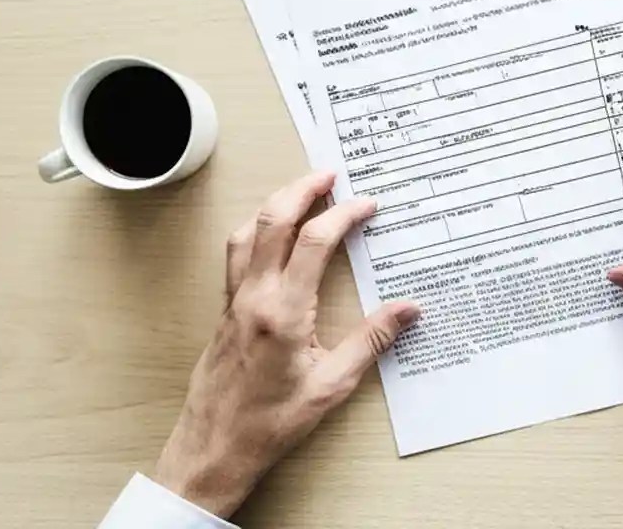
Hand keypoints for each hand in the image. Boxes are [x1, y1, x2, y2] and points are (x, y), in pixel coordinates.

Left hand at [154, 171, 419, 517]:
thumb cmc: (270, 422)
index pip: (315, 242)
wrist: (214, 448)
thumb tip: (408, 310)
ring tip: (300, 192)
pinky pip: (236, 254)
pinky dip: (256, 230)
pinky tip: (270, 234)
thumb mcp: (332, 385)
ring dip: (274, 204)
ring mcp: (234, 301)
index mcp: (283, 310)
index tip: (366, 205)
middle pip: (273, 221)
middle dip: (302, 189)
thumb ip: (372, 341)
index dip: (343, 215)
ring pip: (247, 232)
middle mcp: (253, 296)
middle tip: (329, 174)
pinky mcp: (225, 311)